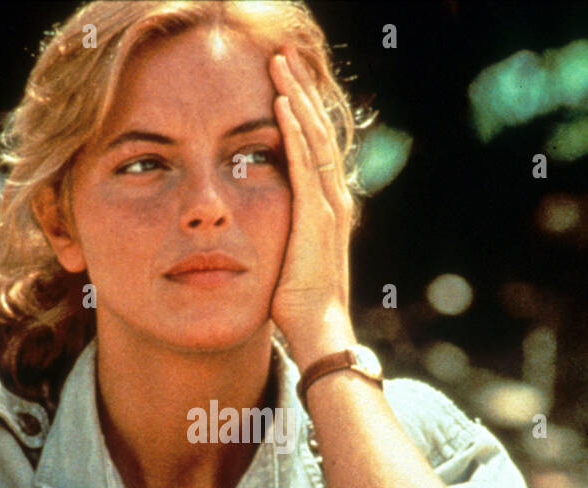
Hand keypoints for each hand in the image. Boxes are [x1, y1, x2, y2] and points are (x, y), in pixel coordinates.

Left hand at [267, 47, 355, 370]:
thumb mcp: (286, 259)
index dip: (302, 112)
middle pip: (319, 129)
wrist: (318, 330)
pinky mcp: (315, 215)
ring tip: (281, 64)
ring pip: (315, 136)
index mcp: (327, 207)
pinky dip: (293, 130)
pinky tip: (280, 103)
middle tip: (284, 57)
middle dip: (301, 91)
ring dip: (297, 97)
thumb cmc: (297, 306)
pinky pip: (304, 162)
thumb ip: (279, 234)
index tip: (284, 83)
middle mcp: (333, 199)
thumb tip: (254, 227)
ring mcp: (328, 205)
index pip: (316, 146)